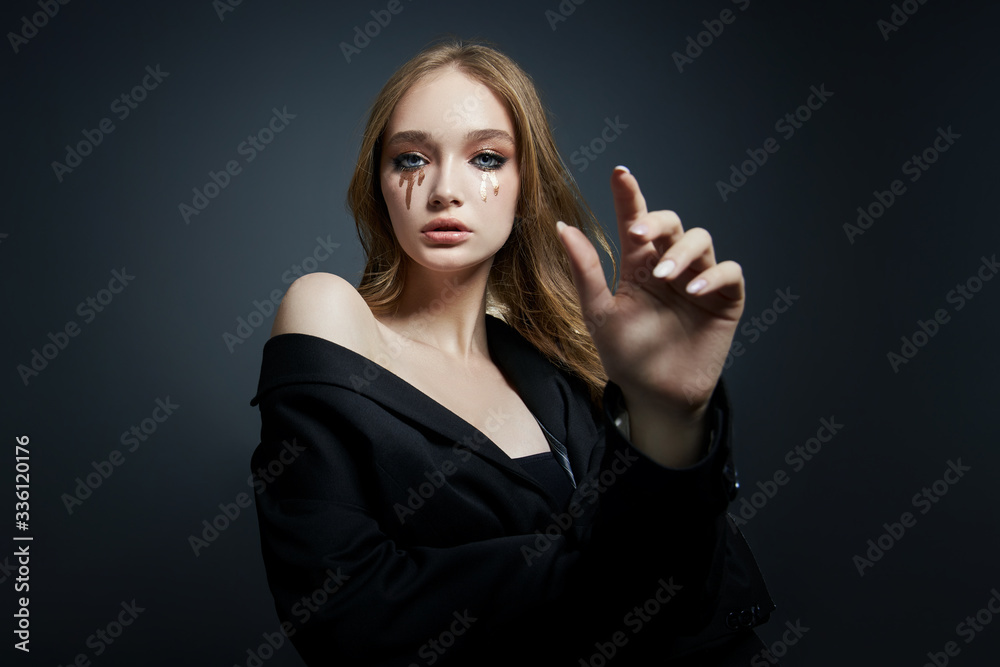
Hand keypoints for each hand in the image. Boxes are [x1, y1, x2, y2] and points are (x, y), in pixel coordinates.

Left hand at [557, 167, 744, 463]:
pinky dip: (714, 275)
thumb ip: (585, 271)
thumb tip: (563, 227)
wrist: (654, 396)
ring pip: (701, 240)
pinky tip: (692, 291)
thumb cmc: (626, 355)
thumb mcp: (598, 313)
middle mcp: (669, 266)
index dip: (629, 196)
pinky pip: (729, 272)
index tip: (620, 174)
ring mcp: (699, 281)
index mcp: (638, 265)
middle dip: (656, 222)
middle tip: (638, 234)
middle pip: (671, 223)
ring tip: (665, 274)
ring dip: (682, 251)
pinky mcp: (724, 300)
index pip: (635, 221)